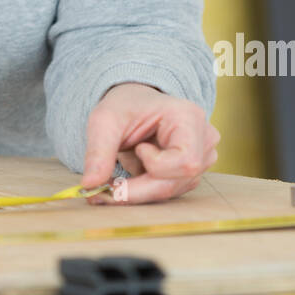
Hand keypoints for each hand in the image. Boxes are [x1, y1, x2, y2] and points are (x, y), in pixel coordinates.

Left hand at [82, 83, 219, 204]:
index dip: (156, 166)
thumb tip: (90, 185)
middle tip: (105, 189)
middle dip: (138, 189)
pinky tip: (134, 170)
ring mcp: (202, 157)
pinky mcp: (193, 171)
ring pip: (172, 190)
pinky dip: (145, 187)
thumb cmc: (124, 105)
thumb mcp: (105, 120)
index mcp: (189, 117)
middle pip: (178, 182)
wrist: (134, 103)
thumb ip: (98, 151)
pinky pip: (169, 191)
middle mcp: (204, 138)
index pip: (185, 161)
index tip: (136, 148)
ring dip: (140, 187)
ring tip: (124, 163)